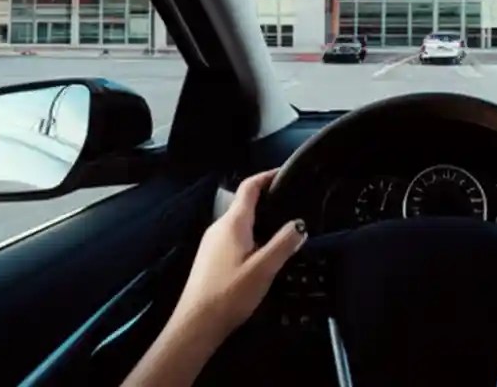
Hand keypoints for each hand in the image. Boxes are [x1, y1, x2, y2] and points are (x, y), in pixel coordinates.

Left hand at [172, 170, 305, 337]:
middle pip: (245, 204)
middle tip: (293, 206)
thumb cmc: (230, 293)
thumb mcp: (264, 268)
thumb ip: (284, 243)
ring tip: (284, 230)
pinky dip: (252, 236)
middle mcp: (219, 227)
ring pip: (240, 223)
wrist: (196, 324)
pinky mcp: (210, 258)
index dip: (267, 176)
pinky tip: (264, 253)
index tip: (286, 173)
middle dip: (268, 201)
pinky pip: (234, 237)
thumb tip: (299, 224)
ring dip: (261, 221)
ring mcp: (211, 243)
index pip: (249, 187)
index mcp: (233, 223)